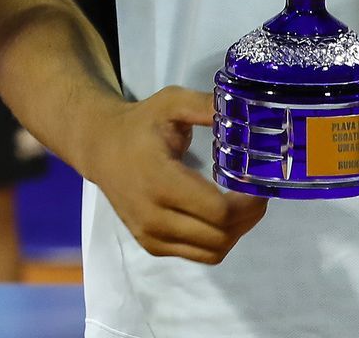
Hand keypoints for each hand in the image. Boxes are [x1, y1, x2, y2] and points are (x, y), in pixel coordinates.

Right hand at [77, 86, 267, 263]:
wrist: (100, 148)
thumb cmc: (140, 124)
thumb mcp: (172, 103)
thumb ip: (207, 106)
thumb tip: (244, 111)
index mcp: (160, 180)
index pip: (218, 211)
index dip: (248, 202)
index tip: (258, 184)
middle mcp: (153, 216)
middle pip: (221, 235)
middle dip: (248, 217)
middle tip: (255, 193)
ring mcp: (151, 236)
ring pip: (214, 251)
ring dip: (236, 232)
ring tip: (240, 205)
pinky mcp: (152, 246)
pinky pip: (200, 255)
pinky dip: (219, 240)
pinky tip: (219, 216)